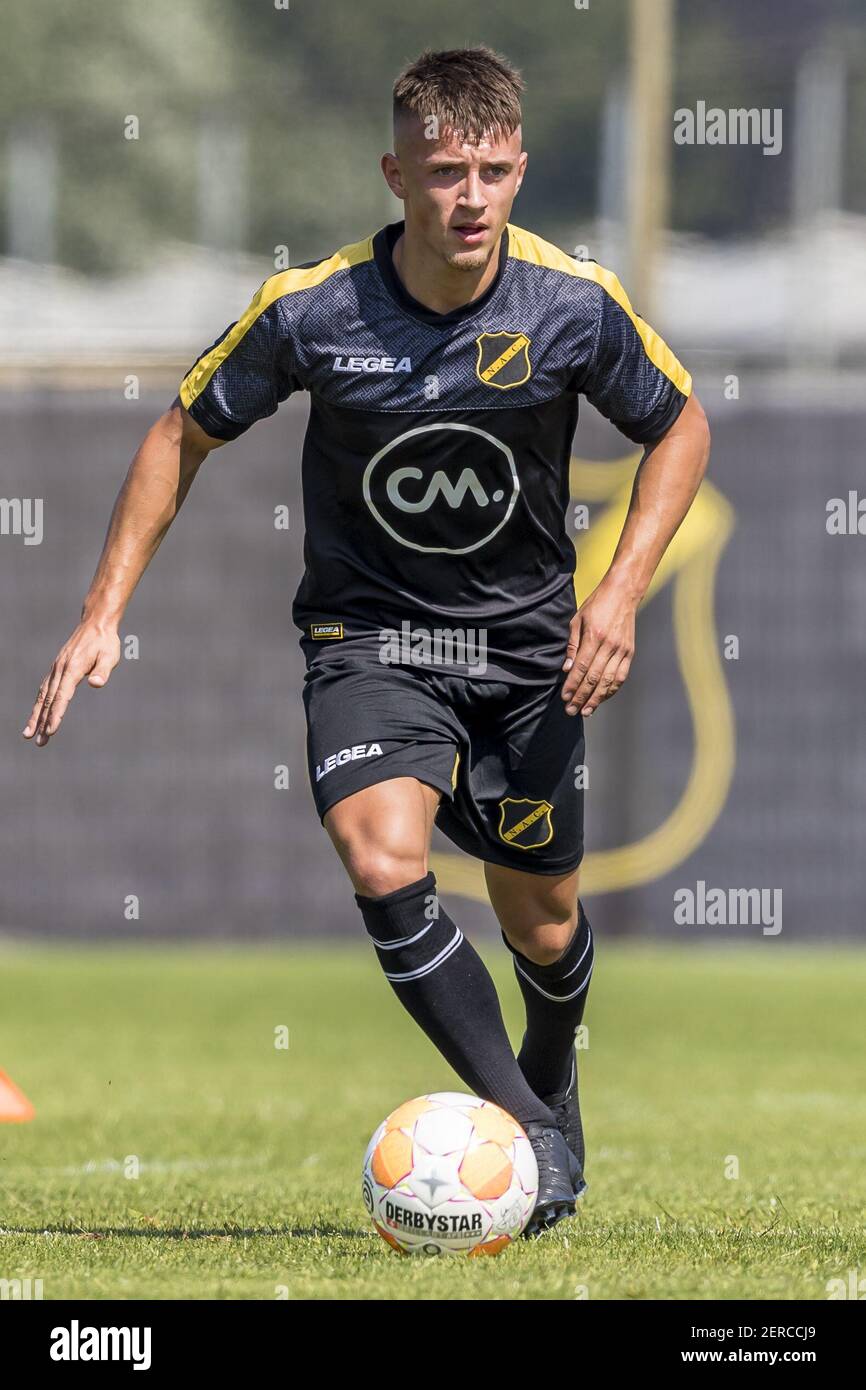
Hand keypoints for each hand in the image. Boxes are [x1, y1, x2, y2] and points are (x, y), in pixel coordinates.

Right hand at [23, 622, 120, 746]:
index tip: (51, 731)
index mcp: (72, 668)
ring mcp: (56, 669)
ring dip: (36, 716)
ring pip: (43, 696)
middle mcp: (60, 670)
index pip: (62, 696)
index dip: (56, 715)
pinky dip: (39, 704)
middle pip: (49, 700)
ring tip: (29, 734)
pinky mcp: (57, 669)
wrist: (95, 624)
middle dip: (42, 722)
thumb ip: (102, 671)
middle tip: (38, 742)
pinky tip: (37, 714)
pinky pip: (45, 689)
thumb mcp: (110, 656)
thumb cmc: (105, 642)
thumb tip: (96, 684)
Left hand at [561, 580, 636, 716]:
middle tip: (571, 711)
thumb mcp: (577, 620)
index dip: (572, 685)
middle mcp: (609, 646)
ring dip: (597, 698)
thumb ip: (572, 645)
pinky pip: (620, 676)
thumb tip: (567, 669)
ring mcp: (622, 650)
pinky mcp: (630, 653)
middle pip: (594, 678)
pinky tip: (602, 698)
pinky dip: (611, 690)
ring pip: (608, 681)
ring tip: (586, 711)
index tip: (564, 697)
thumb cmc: (597, 605)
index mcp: (594, 636)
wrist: (623, 594)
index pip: (581, 668)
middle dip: (582, 697)